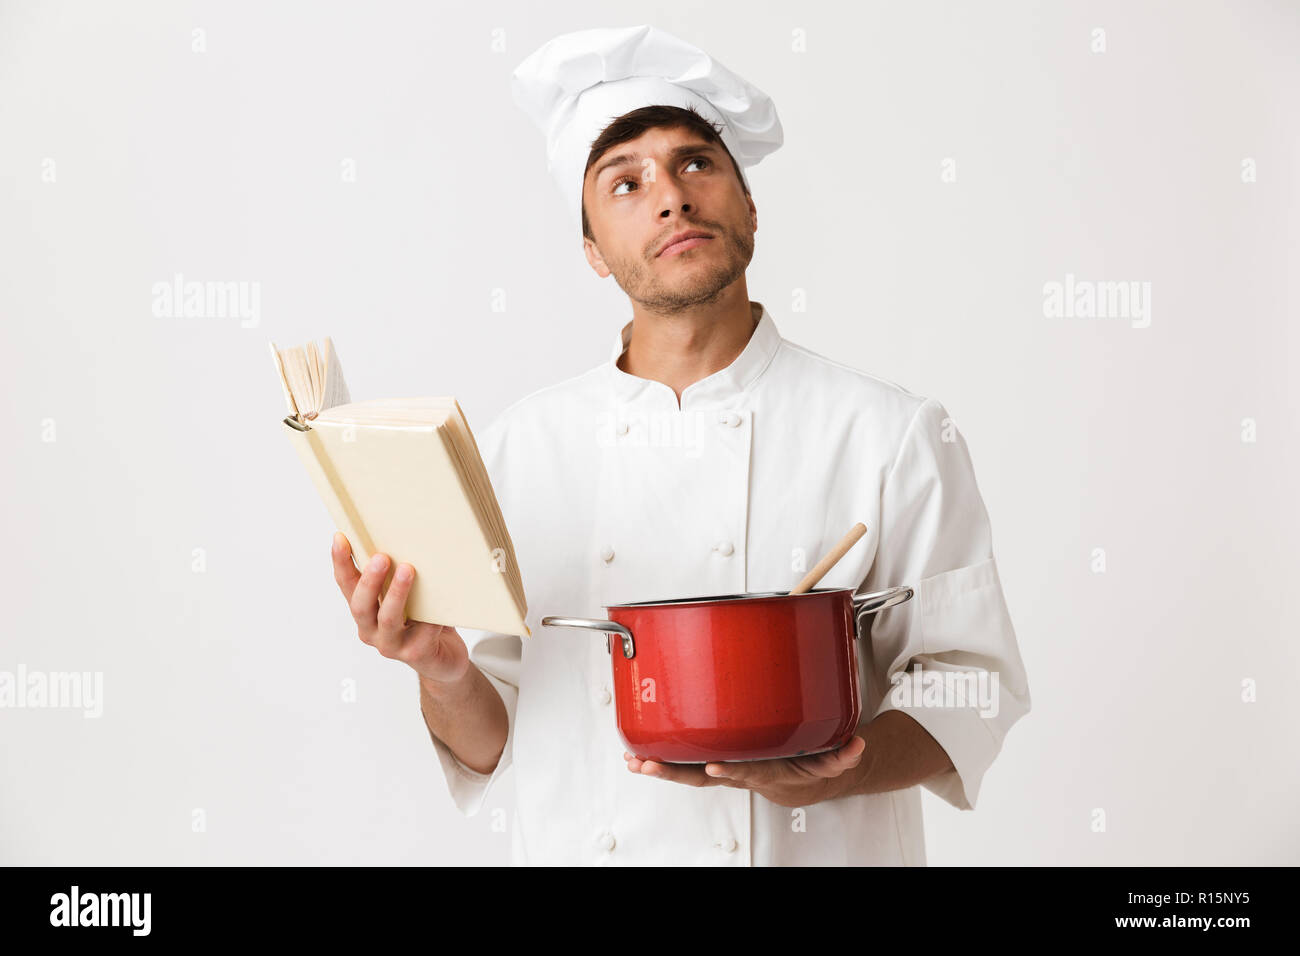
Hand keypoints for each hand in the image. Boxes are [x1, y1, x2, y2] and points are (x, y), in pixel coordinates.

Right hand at [331, 532, 468, 683]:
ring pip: (388, 619)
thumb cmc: (425, 622)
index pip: (347, 585)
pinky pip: (424, 631)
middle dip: (369, 580)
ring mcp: (392, 645)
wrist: (444, 660)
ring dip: (396, 593)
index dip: (342, 562)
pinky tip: (442, 604)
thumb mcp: (409, 597)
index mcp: (365, 612)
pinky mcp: (415, 654)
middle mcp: (371, 630)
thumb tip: (409, 537)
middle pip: (361, 605)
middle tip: (380, 557)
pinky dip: (432, 615)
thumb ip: (401, 576)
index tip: (340, 537)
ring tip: (408, 570)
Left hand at [623, 735, 867, 807]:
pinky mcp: (717, 762)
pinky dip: (663, 758)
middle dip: (675, 772)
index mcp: (767, 770)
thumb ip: (845, 754)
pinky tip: (641, 753)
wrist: (805, 783)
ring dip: (661, 767)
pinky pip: (687, 763)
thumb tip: (858, 744)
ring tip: (634, 760)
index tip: (715, 767)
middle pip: (704, 777)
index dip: (732, 771)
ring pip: (689, 772)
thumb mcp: (833, 761)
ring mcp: (726, 770)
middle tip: (649, 766)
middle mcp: (741, 773)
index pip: (748, 771)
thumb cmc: (811, 765)